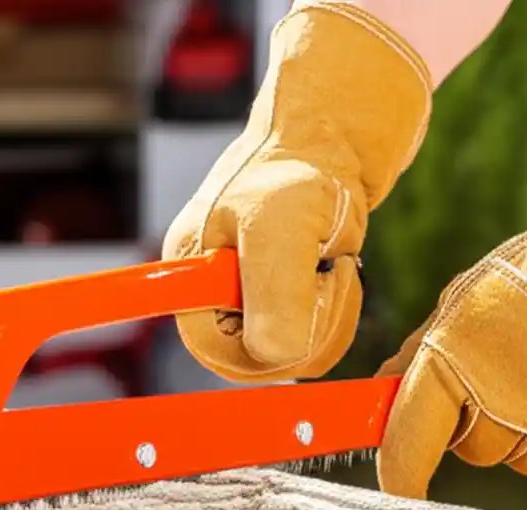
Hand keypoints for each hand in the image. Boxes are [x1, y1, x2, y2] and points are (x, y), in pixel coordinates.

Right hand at [162, 1, 432, 382]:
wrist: (339, 134)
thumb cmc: (299, 168)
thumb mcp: (281, 233)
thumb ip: (273, 301)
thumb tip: (276, 356)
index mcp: (187, 275)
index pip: (213, 352)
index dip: (259, 349)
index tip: (297, 311)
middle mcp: (212, 291)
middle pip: (258, 359)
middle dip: (305, 325)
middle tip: (326, 275)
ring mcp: (251, 294)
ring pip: (295, 352)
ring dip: (328, 312)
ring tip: (332, 263)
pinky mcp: (287, 294)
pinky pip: (316, 334)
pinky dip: (339, 307)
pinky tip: (338, 267)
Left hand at [374, 106, 526, 498]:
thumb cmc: (526, 279)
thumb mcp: (460, 304)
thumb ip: (418, 356)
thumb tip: (380, 393)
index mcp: (451, 361)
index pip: (409, 440)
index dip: (398, 475)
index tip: (397, 491)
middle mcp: (498, 397)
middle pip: (471, 452)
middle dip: (474, 427)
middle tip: (495, 380)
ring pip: (519, 461)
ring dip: (521, 432)